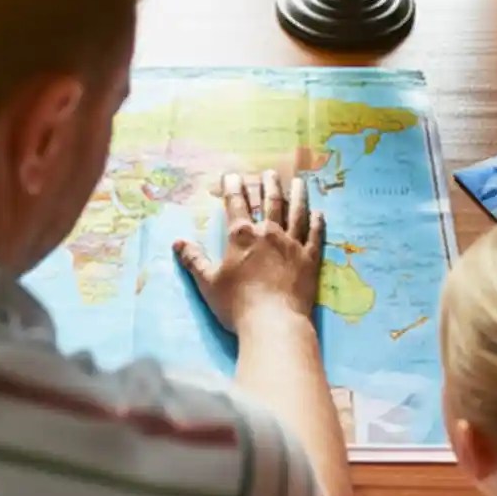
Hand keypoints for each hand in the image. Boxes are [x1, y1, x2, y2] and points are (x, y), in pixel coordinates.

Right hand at [174, 171, 323, 333]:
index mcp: (242, 236)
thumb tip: (177, 242)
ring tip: (299, 182)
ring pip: (297, 212)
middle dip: (269, 184)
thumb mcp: (208, 282)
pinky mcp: (311, 259)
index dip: (233, 186)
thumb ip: (194, 259)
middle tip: (270, 173)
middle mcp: (269, 233)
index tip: (233, 175)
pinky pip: (316, 235)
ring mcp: (292, 244)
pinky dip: (318, 222)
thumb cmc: (237, 304)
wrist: (273, 323)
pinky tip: (319, 213)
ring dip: (297, 195)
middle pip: (270, 201)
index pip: (236, 203)